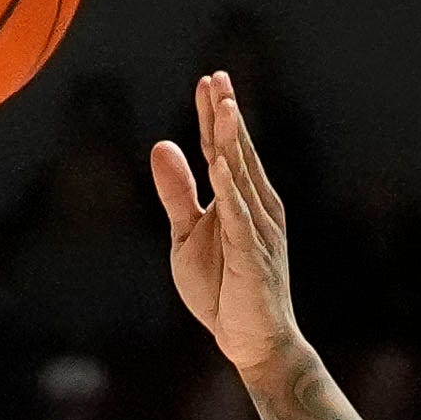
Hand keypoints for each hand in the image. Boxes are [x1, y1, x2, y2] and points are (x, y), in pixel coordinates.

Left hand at [151, 72, 300, 377]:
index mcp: (240, 200)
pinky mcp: (253, 256)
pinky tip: (220, 165)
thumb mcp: (187, 236)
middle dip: (227, 115)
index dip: (215, 116)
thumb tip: (162, 145)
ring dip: (232, 142)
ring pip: (242, 177)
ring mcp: (258, 230)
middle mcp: (256, 207)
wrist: (254, 342)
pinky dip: (230, 191)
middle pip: (237, 153)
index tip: (208, 81)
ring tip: (224, 106)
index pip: (224, 150)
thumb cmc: (224, 290)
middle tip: (217, 78)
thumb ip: (178, 192)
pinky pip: (240, 218)